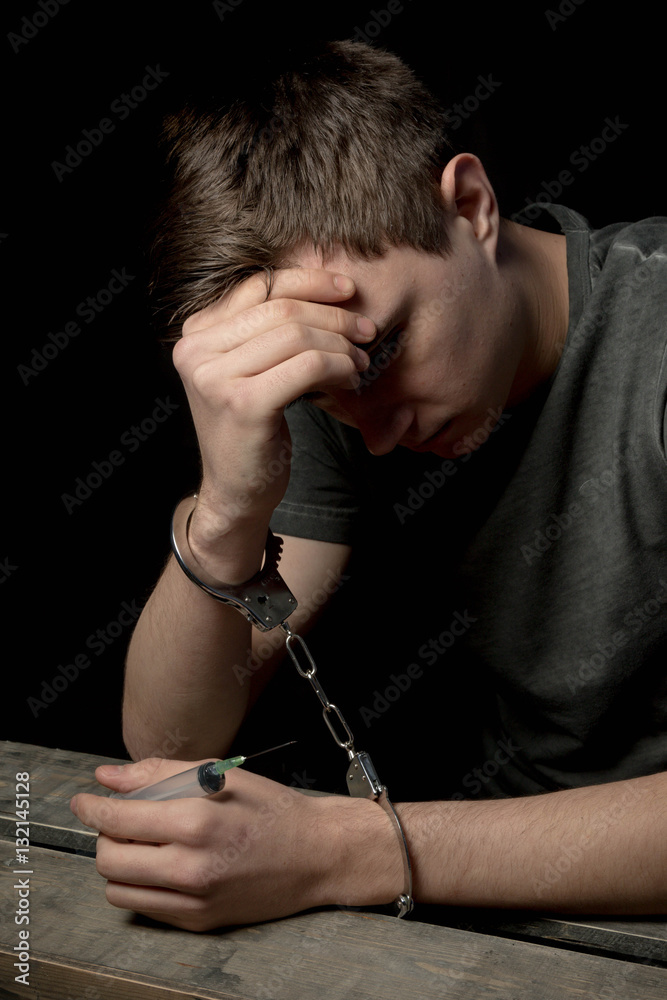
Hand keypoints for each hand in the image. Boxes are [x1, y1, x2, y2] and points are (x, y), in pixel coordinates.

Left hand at [70, 756, 400, 931]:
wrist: (316, 854)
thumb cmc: (272, 808)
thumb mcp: (219, 773)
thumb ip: (158, 772)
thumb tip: (107, 777)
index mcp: (195, 822)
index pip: (117, 819)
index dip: (91, 808)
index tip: (83, 801)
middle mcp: (191, 866)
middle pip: (109, 858)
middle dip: (104, 835)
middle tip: (120, 819)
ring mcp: (194, 899)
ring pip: (119, 889)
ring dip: (119, 863)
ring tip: (142, 842)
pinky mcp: (198, 920)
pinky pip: (145, 907)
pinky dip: (141, 884)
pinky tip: (162, 862)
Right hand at [172, 269, 374, 580]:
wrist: (236, 491)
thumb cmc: (251, 429)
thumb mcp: (248, 370)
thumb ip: (266, 329)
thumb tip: (325, 287)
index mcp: (194, 334)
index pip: (258, 286)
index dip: (308, 280)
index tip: (347, 290)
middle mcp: (195, 351)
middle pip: (282, 310)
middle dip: (334, 316)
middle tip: (367, 331)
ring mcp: (216, 378)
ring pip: (298, 336)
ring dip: (342, 346)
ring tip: (360, 362)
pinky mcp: (244, 404)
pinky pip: (309, 366)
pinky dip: (340, 368)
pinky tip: (351, 381)